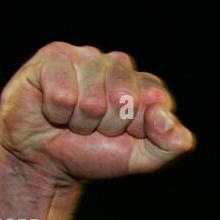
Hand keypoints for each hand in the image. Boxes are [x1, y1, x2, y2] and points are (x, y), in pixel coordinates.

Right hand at [0, 42, 194, 184]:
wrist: (48, 163)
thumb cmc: (95, 154)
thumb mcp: (143, 158)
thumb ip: (170, 144)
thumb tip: (168, 119)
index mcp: (143, 83)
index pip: (155, 99)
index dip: (139, 127)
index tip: (126, 133)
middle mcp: (116, 64)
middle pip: (124, 99)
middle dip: (108, 126)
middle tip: (95, 129)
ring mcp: (85, 57)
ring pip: (92, 100)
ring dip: (80, 122)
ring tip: (73, 121)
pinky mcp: (52, 58)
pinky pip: (63, 95)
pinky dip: (57, 114)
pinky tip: (53, 111)